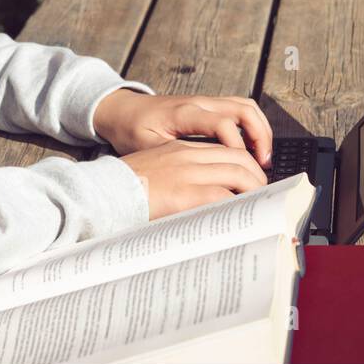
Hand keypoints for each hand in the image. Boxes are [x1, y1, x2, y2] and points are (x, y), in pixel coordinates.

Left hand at [92, 90, 273, 167]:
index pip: (223, 124)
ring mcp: (205, 101)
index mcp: (184, 112)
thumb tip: (196, 183)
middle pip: (244, 109)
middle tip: (263, 165)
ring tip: (262, 159)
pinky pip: (238, 109)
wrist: (121, 110)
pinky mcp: (207, 106)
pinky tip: (250, 149)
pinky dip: (251, 126)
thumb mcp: (146, 149)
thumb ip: (173, 162)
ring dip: (260, 130)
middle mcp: (199, 102)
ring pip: (245, 106)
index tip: (244, 171)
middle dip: (260, 137)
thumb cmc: (131, 129)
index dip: (238, 147)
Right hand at [118, 139, 268, 219]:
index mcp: (179, 148)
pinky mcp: (186, 193)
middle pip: (238, 157)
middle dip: (257, 176)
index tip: (250, 179)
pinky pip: (224, 195)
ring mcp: (188, 172)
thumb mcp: (153, 173)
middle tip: (262, 193)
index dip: (244, 164)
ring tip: (258, 205)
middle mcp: (187, 155)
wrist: (100, 193)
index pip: (225, 149)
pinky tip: (240, 215)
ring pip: (238, 173)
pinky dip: (238, 204)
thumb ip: (177, 178)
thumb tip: (201, 198)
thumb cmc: (122, 190)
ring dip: (254, 190)